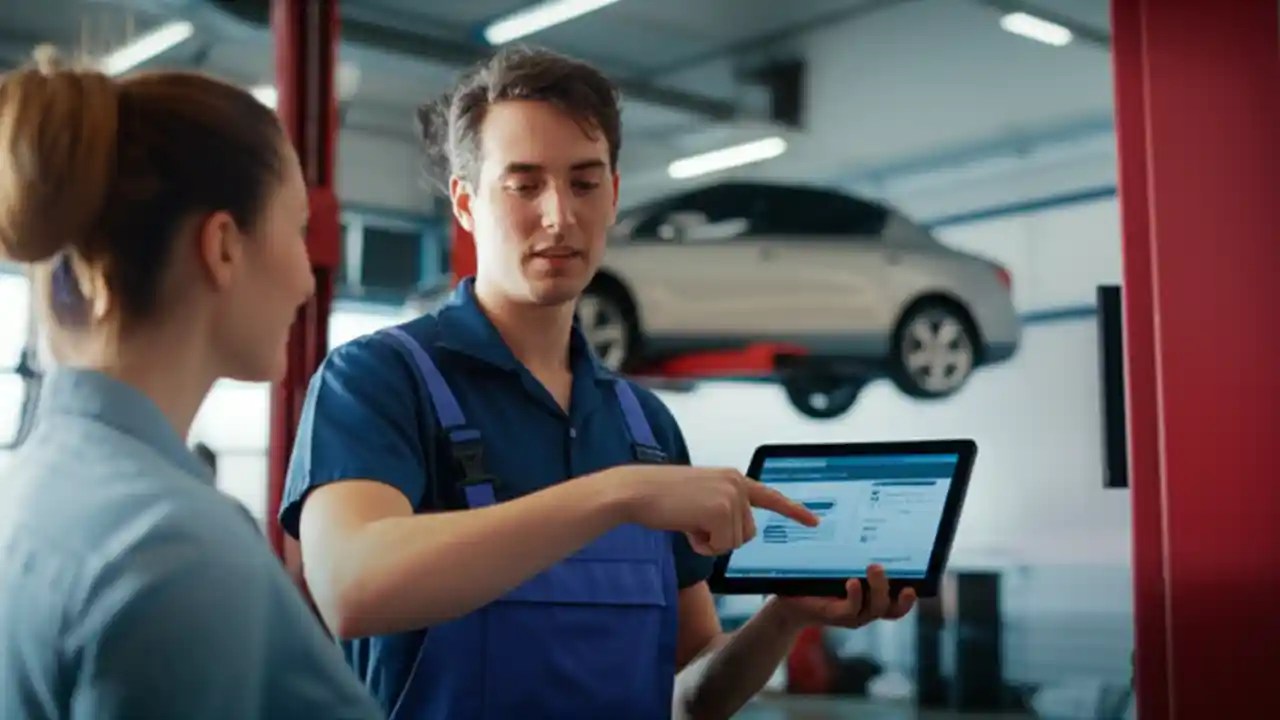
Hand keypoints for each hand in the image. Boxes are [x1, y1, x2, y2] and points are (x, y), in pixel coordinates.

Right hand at [609, 465, 818, 555]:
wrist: (636, 491)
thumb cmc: (661, 498)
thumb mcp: (699, 498)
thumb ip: (722, 509)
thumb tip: (735, 533)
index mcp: (733, 478)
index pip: (771, 496)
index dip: (793, 511)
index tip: (814, 521)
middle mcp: (736, 484)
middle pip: (747, 534)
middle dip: (721, 539)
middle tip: (693, 524)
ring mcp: (730, 496)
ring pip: (733, 542)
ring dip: (709, 542)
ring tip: (687, 521)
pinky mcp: (720, 511)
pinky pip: (719, 546)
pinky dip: (701, 546)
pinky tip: (685, 526)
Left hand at [770, 565, 916, 629]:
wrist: (789, 598)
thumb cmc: (817, 578)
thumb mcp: (838, 563)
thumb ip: (855, 552)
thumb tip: (868, 519)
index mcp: (872, 597)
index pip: (898, 602)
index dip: (909, 598)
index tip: (915, 584)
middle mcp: (867, 608)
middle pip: (892, 607)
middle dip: (893, 589)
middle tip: (883, 566)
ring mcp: (852, 614)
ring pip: (875, 608)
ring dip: (878, 589)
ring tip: (873, 567)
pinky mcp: (835, 615)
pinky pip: (852, 610)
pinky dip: (855, 596)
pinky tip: (852, 582)